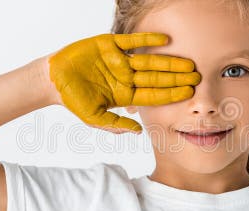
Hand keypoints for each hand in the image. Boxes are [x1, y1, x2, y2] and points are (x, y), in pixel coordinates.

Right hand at [48, 32, 200, 133]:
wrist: (52, 79)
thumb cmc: (72, 99)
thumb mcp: (94, 118)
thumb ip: (115, 124)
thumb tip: (137, 132)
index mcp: (125, 95)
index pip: (154, 94)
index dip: (171, 93)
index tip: (189, 93)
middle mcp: (126, 77)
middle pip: (157, 77)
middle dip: (176, 78)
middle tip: (197, 76)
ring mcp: (120, 60)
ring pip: (148, 61)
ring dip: (168, 61)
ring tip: (187, 62)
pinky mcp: (110, 44)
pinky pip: (132, 41)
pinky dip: (147, 39)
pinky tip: (164, 39)